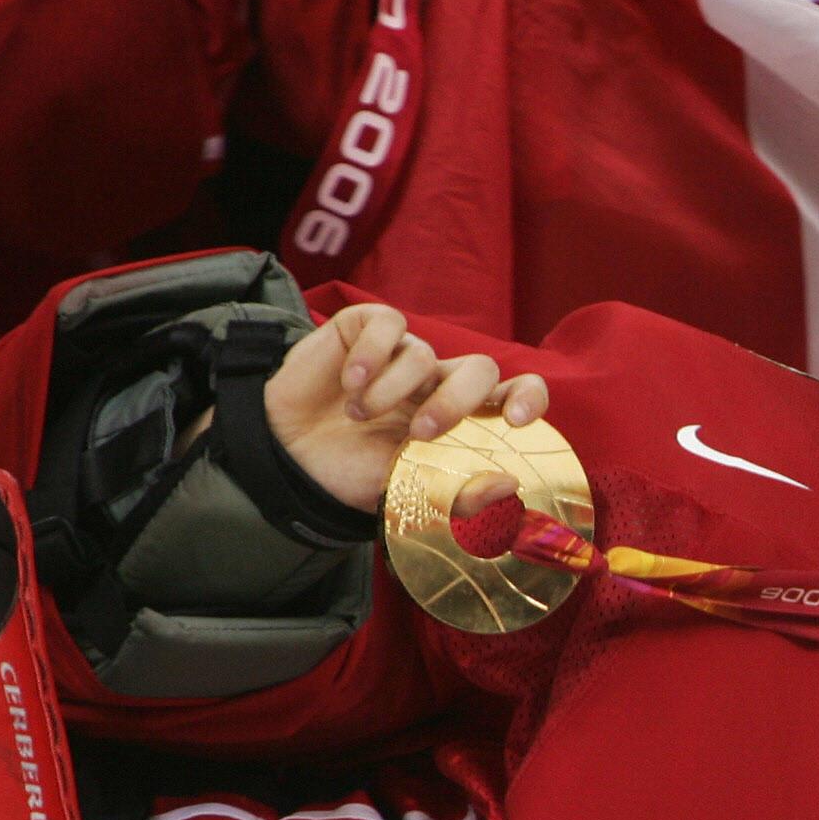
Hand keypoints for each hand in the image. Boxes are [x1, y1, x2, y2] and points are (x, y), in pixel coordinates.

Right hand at [261, 304, 550, 513]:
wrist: (290, 458)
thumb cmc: (354, 474)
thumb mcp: (408, 495)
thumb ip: (459, 495)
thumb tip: (509, 485)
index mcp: (463, 418)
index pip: (517, 393)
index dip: (528, 397)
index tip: (516, 422)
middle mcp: (439, 382)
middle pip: (479, 368)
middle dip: (454, 401)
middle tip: (421, 433)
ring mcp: (403, 354)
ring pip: (424, 353)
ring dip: (392, 389)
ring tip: (358, 416)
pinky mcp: (364, 331)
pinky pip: (387, 324)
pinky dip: (370, 354)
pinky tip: (348, 383)